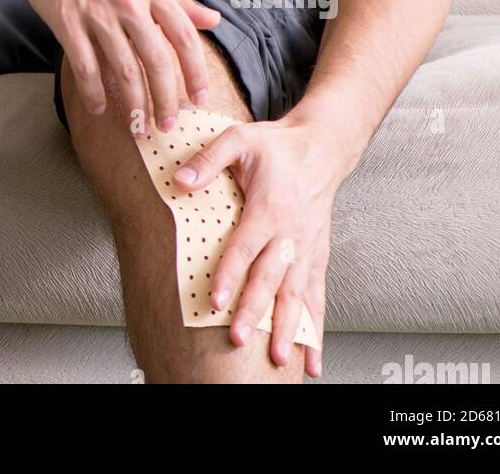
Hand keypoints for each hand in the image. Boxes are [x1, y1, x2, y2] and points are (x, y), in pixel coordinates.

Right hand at [2, 0, 221, 128]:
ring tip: (138, 128)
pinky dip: (93, 92)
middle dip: (165, 100)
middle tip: (168, 126)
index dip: (195, 71)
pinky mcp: (66, 21)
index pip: (183, 36)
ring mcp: (96, 13)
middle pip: (156, 60)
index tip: (200, 98)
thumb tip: (212, 20)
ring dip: (133, 105)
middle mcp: (128, 2)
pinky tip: (99, 108)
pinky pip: (85, 66)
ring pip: (123, 69)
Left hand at [172, 116, 343, 376]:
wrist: (320, 149)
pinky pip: (316, 297)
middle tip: (237, 337)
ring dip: (287, 328)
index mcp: (269, 207)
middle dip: (254, 310)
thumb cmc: (275, 147)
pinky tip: (312, 360)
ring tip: (277, 358)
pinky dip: (314, 329)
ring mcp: (307, 249)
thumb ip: (208, 159)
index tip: (214, 300)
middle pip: (270, 277)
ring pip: (296, 294)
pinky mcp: (317, 258)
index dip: (229, 273)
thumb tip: (179, 179)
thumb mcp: (239, 139)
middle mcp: (291, 233)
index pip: (246, 246)